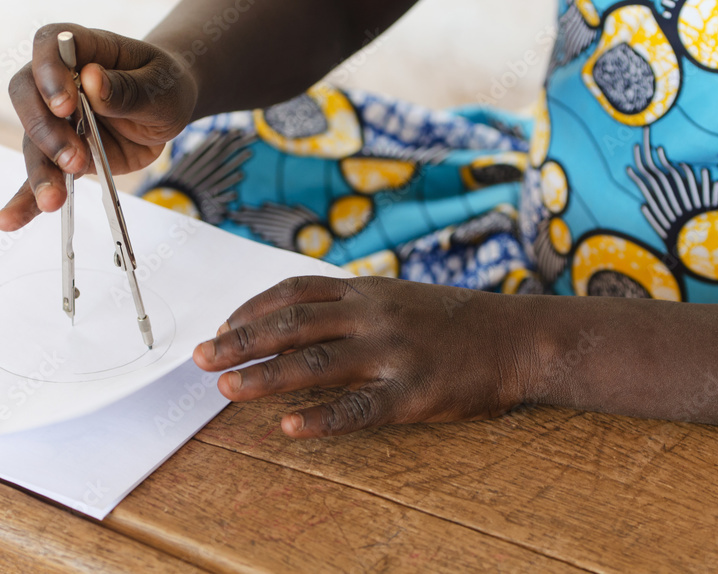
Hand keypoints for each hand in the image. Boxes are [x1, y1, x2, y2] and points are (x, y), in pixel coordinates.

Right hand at [0, 24, 197, 230]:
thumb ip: (128, 88)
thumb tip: (92, 82)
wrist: (166, 107)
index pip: (49, 45)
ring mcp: (56, 119)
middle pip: (28, 96)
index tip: (66, 104)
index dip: (49, 72)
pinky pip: (40, 175)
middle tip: (74, 159)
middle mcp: (57, 81)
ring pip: (33, 141)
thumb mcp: (160, 87)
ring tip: (53, 200)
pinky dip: (25, 199)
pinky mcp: (61, 153)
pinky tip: (9, 220)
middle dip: (45, 130)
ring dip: (40, 171)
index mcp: (83, 49)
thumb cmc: (162, 85)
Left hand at [193, 276, 539, 437]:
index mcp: (364, 288)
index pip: (292, 291)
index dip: (250, 309)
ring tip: (225, 389)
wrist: (517, 337)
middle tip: (200, 357)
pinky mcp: (412, 393)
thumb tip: (290, 323)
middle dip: (240, 340)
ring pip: (314, 363)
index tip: (221, 327)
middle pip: (291, 324)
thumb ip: (347, 304)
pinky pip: (358, 408)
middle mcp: (371, 314)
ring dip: (264, 376)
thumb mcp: (395, 296)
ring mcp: (392, 352)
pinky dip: (320, 418)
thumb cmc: (449, 320)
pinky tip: (288, 428)